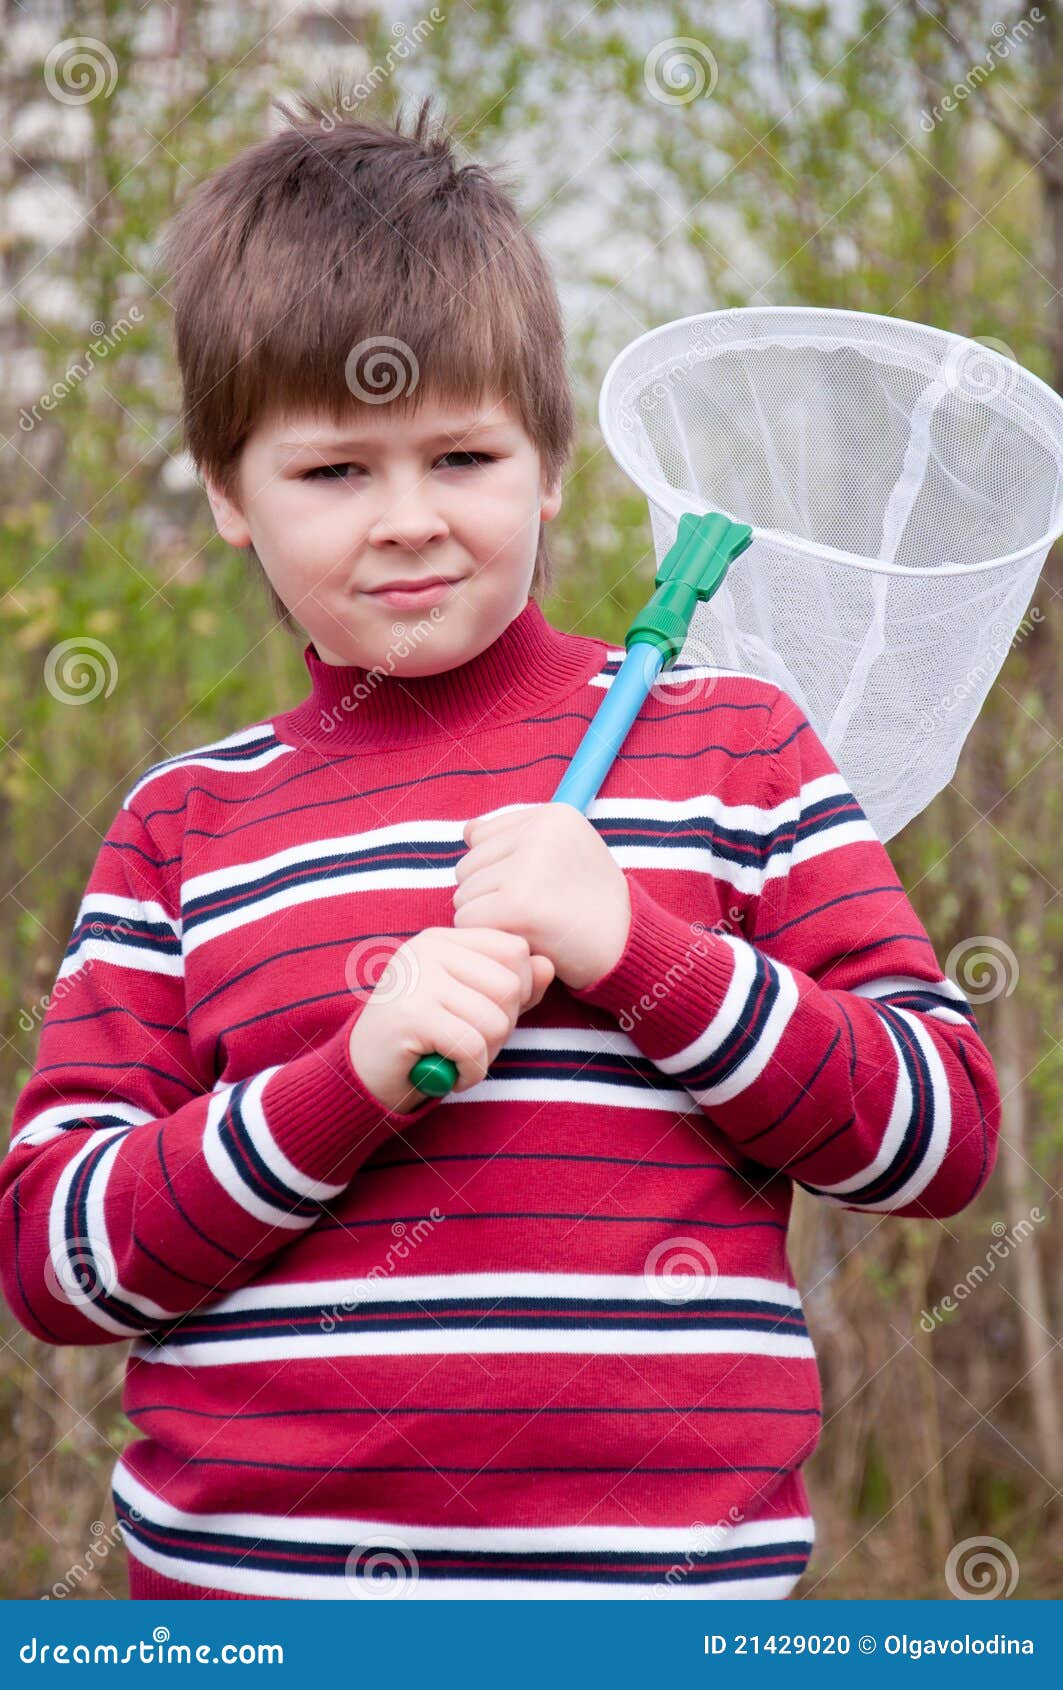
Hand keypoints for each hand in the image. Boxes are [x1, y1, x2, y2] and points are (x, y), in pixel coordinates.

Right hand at [348, 927, 554, 1112]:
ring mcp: (418, 979)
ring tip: (458, 1059)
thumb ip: (511, 985)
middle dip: (503, 1027)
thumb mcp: (471, 1006)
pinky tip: (450, 1075)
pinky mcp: (412, 1015)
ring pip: (495, 1019)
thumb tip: (549, 965)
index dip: (520, 990)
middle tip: (472, 1044)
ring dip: (486, 1055)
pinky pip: (472, 1046)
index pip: (514, 949)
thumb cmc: (422, 1039)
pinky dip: (471, 1072)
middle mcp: (428, 949)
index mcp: (443, 939)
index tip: (489, 1016)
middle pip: (511, 985)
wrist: (361, 1075)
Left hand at [453, 804, 630, 991]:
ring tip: (530, 925)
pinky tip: (521, 939)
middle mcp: (540, 833)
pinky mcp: (518, 903)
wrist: (628, 947)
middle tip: (531, 912)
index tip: (534, 886)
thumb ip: (517, 837)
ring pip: (464, 895)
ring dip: (487, 919)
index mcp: (553, 815)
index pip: (479, 836)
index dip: (496, 870)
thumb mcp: (565, 852)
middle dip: (487, 895)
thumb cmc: (591, 904)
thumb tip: (466, 832)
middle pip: (467, 866)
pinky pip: (467, 920)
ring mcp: (528, 867)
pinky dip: (487, 938)